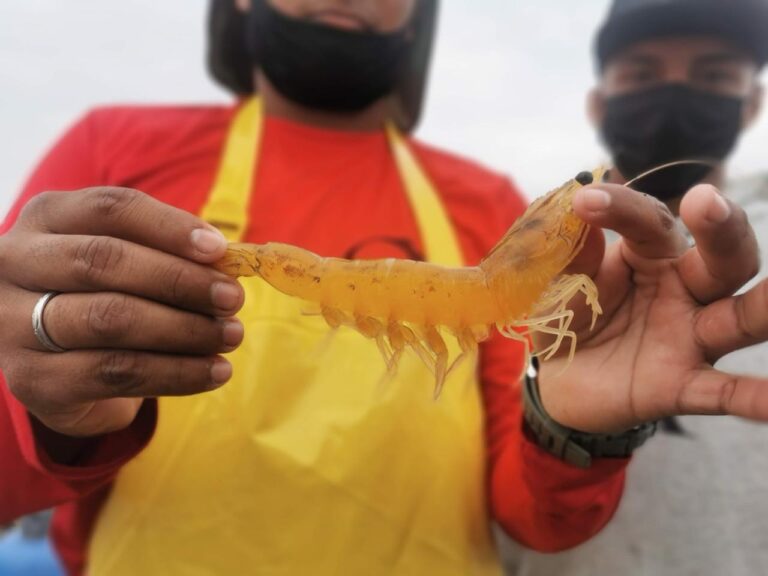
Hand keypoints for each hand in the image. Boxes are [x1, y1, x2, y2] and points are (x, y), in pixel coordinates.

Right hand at [0, 188, 244, 437]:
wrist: (63, 367)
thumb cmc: (108, 295)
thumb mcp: (130, 261)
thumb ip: (168, 253)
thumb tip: (227, 260)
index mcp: (47, 218)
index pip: (109, 208)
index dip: (169, 227)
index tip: (220, 249)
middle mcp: (16, 263)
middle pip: (104, 261)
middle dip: (180, 280)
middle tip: (232, 298)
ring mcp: (13, 323)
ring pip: (110, 319)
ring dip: (185, 329)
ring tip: (231, 336)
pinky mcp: (32, 379)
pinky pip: (115, 373)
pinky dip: (176, 373)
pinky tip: (214, 372)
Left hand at [538, 184, 767, 432]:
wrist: (555, 381)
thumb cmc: (565, 318)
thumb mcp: (556, 286)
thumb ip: (570, 258)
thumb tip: (577, 216)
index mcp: (649, 257)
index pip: (651, 223)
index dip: (622, 208)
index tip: (585, 200)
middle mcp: (683, 291)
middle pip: (722, 258)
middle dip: (721, 229)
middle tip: (704, 202)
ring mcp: (689, 338)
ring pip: (741, 317)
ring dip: (766, 306)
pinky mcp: (683, 386)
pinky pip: (724, 392)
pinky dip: (754, 398)